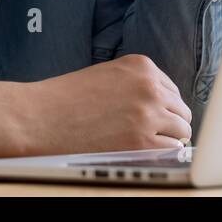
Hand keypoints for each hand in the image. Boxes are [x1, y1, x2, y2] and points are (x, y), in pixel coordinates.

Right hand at [0, 54, 192, 159]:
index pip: (172, 89)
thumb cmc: (66, 98)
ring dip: (169, 140)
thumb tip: (162, 106)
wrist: (39, 118)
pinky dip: (163, 155)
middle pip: (181, 110)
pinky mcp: (143, 142)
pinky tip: (144, 154)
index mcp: (141, 66)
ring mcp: (149, 114)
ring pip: (181, 131)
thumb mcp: (107, 75)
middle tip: (153, 134)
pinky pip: (172, 151)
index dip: (164, 106)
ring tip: (147, 145)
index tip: (156, 118)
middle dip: (169, 123)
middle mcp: (150, 87)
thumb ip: (135, 84)